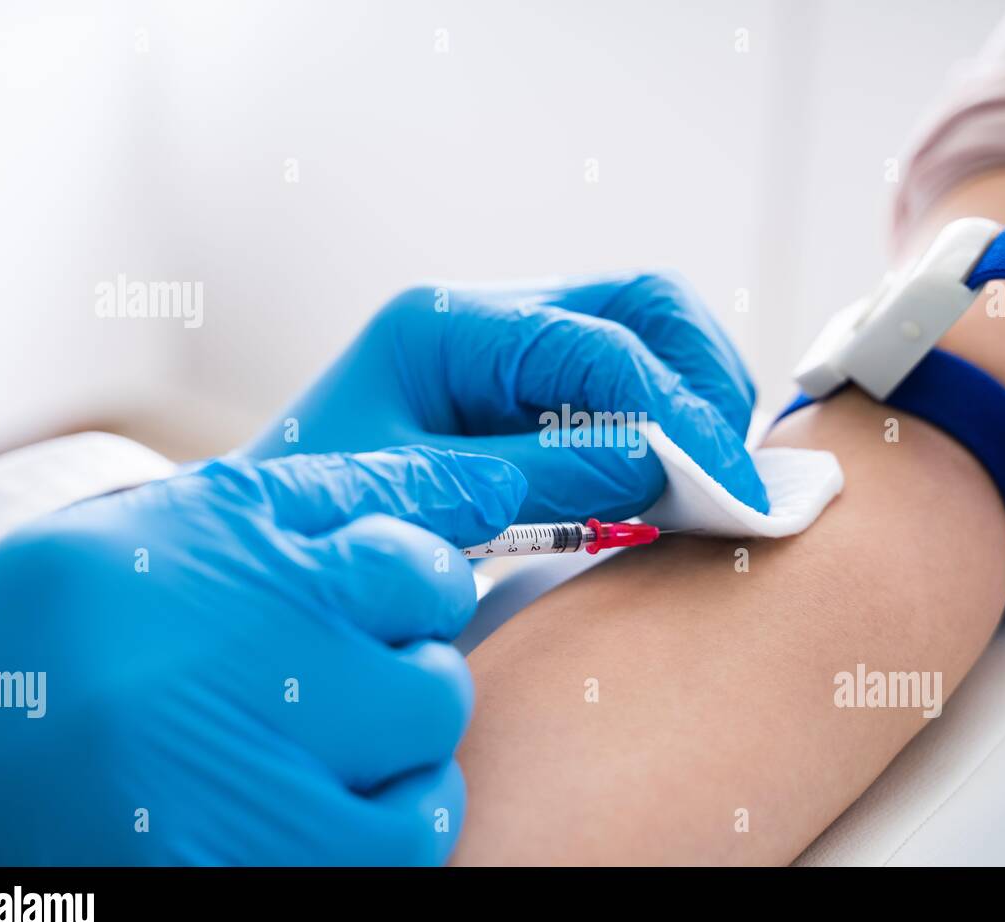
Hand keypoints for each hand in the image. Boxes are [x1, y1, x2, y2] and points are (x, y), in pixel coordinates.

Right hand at [0, 446, 523, 863]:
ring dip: (399, 763)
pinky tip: (316, 803)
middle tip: (337, 679)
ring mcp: (261, 800)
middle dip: (407, 678)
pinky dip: (377, 831)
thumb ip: (340, 493)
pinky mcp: (251, 877)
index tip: (384, 598)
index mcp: (259, 580)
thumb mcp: (188, 514)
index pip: (425, 574)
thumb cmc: (70, 616)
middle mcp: (266, 689)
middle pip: (435, 686)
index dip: (415, 586)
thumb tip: (490, 486)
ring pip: (427, 784)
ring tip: (320, 743)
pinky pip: (391, 860)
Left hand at [244, 273, 768, 518]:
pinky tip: (676, 472)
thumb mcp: (422, 499)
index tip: (728, 490)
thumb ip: (540, 478)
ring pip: (651, 329)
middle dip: (703, 382)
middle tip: (731, 476)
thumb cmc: (317, 516)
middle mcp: (489, 314)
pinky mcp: (533, 383)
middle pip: (643, 303)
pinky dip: (671, 415)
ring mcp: (514, 342)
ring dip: (696, 394)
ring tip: (711, 477)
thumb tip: (659, 466)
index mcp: (446, 325)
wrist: (274, 534)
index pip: (599, 347)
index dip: (677, 417)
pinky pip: (630, 374)